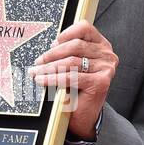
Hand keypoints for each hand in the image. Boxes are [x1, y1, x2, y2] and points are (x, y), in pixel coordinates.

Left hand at [28, 19, 116, 138]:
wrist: (85, 116)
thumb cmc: (77, 89)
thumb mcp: (72, 66)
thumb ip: (67, 52)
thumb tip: (49, 45)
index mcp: (101, 45)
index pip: (84, 28)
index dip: (66, 33)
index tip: (51, 43)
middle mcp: (107, 55)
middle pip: (75, 45)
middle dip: (52, 54)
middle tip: (37, 62)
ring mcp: (106, 69)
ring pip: (71, 62)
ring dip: (49, 67)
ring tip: (36, 72)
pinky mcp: (100, 82)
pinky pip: (70, 77)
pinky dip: (53, 78)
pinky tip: (42, 80)